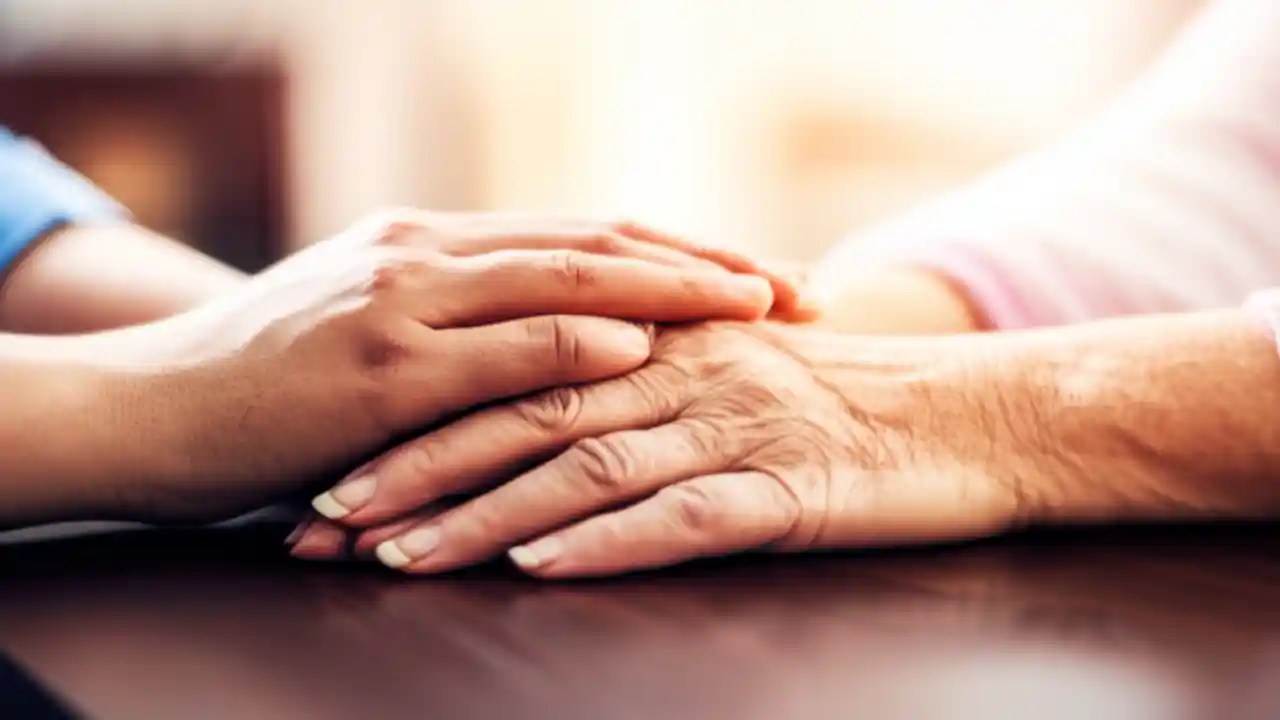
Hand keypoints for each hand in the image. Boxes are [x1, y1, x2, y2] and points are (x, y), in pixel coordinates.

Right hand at [98, 211, 776, 523]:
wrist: (147, 409)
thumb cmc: (264, 383)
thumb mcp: (365, 325)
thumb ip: (451, 317)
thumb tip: (550, 332)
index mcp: (431, 244)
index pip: (582, 235)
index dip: (679, 250)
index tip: (759, 272)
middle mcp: (426, 255)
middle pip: (596, 242)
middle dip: (706, 261)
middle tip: (797, 284)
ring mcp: (401, 305)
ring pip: (562, 279)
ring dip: (671, 288)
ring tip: (760, 303)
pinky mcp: (376, 371)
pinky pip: (496, 350)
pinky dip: (574, 345)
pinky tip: (644, 350)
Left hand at [308, 322, 1041, 574]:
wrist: (978, 417)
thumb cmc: (852, 404)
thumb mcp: (738, 371)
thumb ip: (643, 381)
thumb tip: (542, 426)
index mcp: (661, 338)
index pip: (515, 375)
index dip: (419, 423)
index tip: (335, 469)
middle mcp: (683, 371)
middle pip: (524, 416)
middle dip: (416, 469)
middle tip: (325, 515)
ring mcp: (734, 428)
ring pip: (585, 465)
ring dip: (483, 512)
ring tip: (398, 556)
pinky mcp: (786, 489)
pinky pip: (682, 514)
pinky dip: (604, 540)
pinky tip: (537, 567)